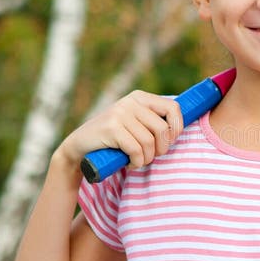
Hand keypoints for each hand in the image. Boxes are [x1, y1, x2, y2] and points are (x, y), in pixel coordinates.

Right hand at [57, 91, 182, 170]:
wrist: (79, 147)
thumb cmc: (113, 139)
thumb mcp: (134, 124)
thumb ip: (153, 121)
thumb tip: (180, 129)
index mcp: (140, 97)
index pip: (173, 108)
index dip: (177, 128)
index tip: (170, 142)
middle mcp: (130, 102)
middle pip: (162, 129)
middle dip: (161, 149)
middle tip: (150, 156)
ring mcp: (120, 113)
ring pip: (149, 142)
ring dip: (147, 159)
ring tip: (138, 161)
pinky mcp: (111, 128)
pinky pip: (137, 150)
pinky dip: (137, 162)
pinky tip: (130, 163)